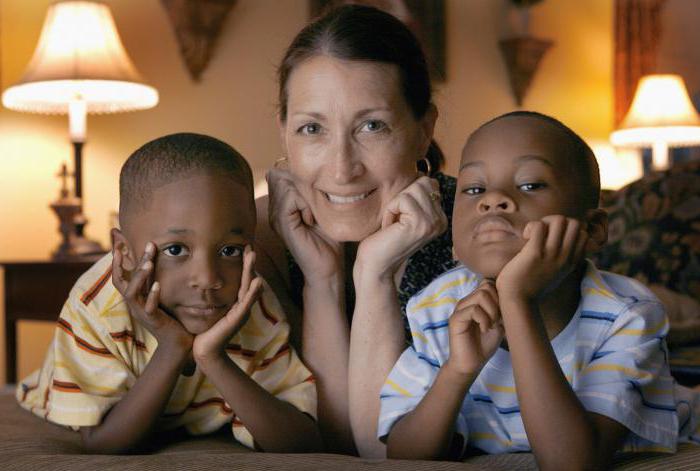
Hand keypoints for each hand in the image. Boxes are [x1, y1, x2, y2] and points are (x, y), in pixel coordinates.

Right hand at [112, 242, 192, 350]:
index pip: (120, 278)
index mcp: (134, 298)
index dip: (117, 263)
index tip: (119, 246)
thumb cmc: (168, 317)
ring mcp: (141, 313)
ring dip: (139, 277)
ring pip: (132, 293)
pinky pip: (149, 307)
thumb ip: (152, 281)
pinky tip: (158, 285)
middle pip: (123, 282)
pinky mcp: (153, 321)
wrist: (176, 342)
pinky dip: (152, 296)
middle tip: (145, 246)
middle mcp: (134, 304)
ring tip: (149, 263)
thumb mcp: (157, 296)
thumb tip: (151, 261)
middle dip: (130, 263)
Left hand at [192, 245, 262, 364]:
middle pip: (248, 280)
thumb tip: (204, 284)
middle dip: (249, 264)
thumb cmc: (207, 330)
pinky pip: (247, 303)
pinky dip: (253, 292)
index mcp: (236, 302)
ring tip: (253, 257)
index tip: (243, 248)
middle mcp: (242, 305)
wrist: (205, 350)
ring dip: (252, 272)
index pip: (242, 279)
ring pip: (249, 288)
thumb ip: (211, 297)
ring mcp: (242, 312)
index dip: (244, 265)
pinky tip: (257, 282)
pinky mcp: (239, 319)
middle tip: (250, 247)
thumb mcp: (210, 310)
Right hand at [266, 168, 341, 283]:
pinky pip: (290, 197)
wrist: (328, 268)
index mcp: (283, 204)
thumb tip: (318, 168)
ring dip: (306, 193)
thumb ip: (315, 190)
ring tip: (315, 213)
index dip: (301, 176)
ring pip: (287, 183)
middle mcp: (275, 208)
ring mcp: (275, 216)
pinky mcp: (281, 223)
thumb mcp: (324, 208)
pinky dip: (306, 203)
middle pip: (283, 175)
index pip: (282, 172)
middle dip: (303, 182)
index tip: (318, 195)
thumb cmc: (330, 240)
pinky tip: (312, 219)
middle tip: (318, 203)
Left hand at [356, 176, 446, 280]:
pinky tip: (390, 227)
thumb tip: (421, 170)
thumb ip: (416, 195)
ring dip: (395, 204)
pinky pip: (402, 199)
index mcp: (440, 217)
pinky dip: (390, 210)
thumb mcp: (404, 212)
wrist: (376, 265)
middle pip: (423, 182)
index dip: (407, 195)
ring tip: (393, 224)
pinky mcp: (420, 224)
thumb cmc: (384, 237)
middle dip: (402, 197)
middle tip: (396, 220)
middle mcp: (441, 220)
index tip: (401, 217)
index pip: (429, 183)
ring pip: (413, 188)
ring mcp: (433, 223)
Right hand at [444, 280, 503, 375]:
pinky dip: (484, 320)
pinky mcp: (455, 319)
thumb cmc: (484, 345)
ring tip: (492, 325)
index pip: (488, 283)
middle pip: (486, 286)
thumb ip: (502, 309)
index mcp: (475, 301)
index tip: (503, 313)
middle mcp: (466, 301)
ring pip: (481, 295)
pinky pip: (473, 309)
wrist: (470, 364)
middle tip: (498, 320)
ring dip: (492, 311)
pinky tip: (485, 330)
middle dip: (497, 302)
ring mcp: (460, 309)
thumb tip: (512, 297)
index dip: (500, 295)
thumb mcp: (499, 324)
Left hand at [496, 215, 588, 301]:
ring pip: (560, 219)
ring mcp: (552, 254)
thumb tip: (558, 248)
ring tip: (533, 235)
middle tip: (542, 233)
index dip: (567, 229)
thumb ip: (560, 262)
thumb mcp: (554, 275)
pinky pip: (539, 225)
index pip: (583, 234)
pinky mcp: (535, 253)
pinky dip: (531, 227)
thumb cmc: (531, 288)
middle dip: (557, 221)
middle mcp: (565, 257)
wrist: (519, 302)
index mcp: (571, 262)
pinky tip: (525, 238)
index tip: (551, 239)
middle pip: (574, 223)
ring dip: (544, 222)